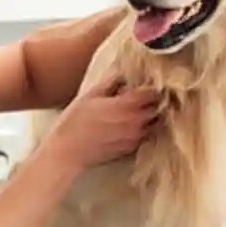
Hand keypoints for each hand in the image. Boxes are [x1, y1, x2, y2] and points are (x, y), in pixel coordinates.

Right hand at [45, 75, 160, 168]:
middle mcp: (136, 122)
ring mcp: (135, 137)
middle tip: (143, 95)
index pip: (152, 93)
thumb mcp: (91, 95)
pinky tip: (129, 124)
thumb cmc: (75, 121)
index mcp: (127, 105)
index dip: (151, 86)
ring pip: (154, 123)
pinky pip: (145, 135)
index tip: (146, 83)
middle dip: (154, 100)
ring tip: (137, 110)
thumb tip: (123, 74)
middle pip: (157, 108)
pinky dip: (143, 128)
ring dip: (150, 115)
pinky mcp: (131, 148)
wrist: (68, 152)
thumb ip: (111, 82)